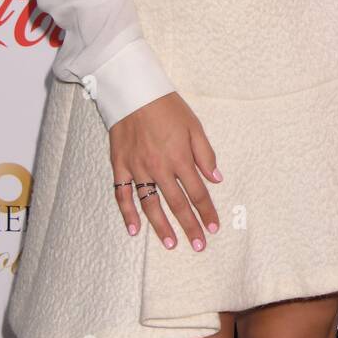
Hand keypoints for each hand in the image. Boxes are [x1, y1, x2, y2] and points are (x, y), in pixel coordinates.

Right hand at [110, 92, 221, 248]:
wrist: (134, 92)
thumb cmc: (167, 107)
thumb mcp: (195, 126)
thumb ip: (205, 155)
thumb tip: (216, 179)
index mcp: (180, 158)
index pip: (198, 192)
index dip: (207, 212)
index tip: (213, 228)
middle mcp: (159, 167)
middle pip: (177, 204)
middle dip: (190, 227)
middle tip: (198, 246)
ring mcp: (138, 168)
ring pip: (150, 204)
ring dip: (161, 227)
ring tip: (171, 243)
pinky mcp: (120, 165)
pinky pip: (122, 194)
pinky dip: (127, 213)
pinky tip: (133, 230)